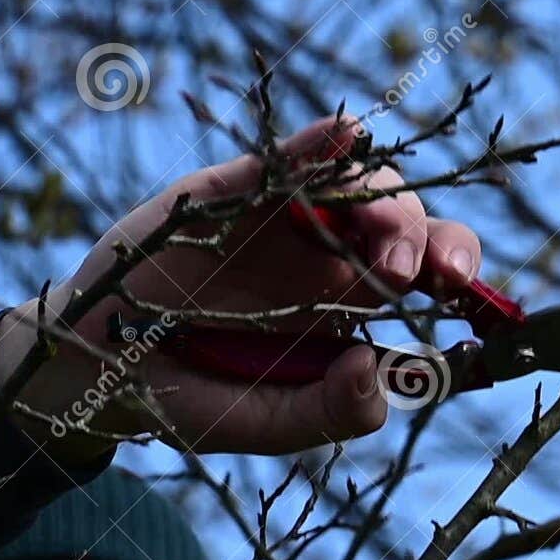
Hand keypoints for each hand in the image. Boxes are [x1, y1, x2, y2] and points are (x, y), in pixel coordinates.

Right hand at [0, 116, 481, 457]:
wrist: (94, 367)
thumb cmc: (193, 392)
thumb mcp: (259, 421)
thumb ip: (322, 413)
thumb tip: (377, 376)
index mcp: (353, 305)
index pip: (429, 277)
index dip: (460, 280)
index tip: (465, 301)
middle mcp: (332, 252)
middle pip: (409, 225)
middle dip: (435, 241)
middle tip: (428, 277)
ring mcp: (286, 216)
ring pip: (360, 186)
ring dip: (386, 204)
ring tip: (382, 245)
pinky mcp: (232, 191)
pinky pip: (284, 160)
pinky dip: (319, 144)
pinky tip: (344, 137)